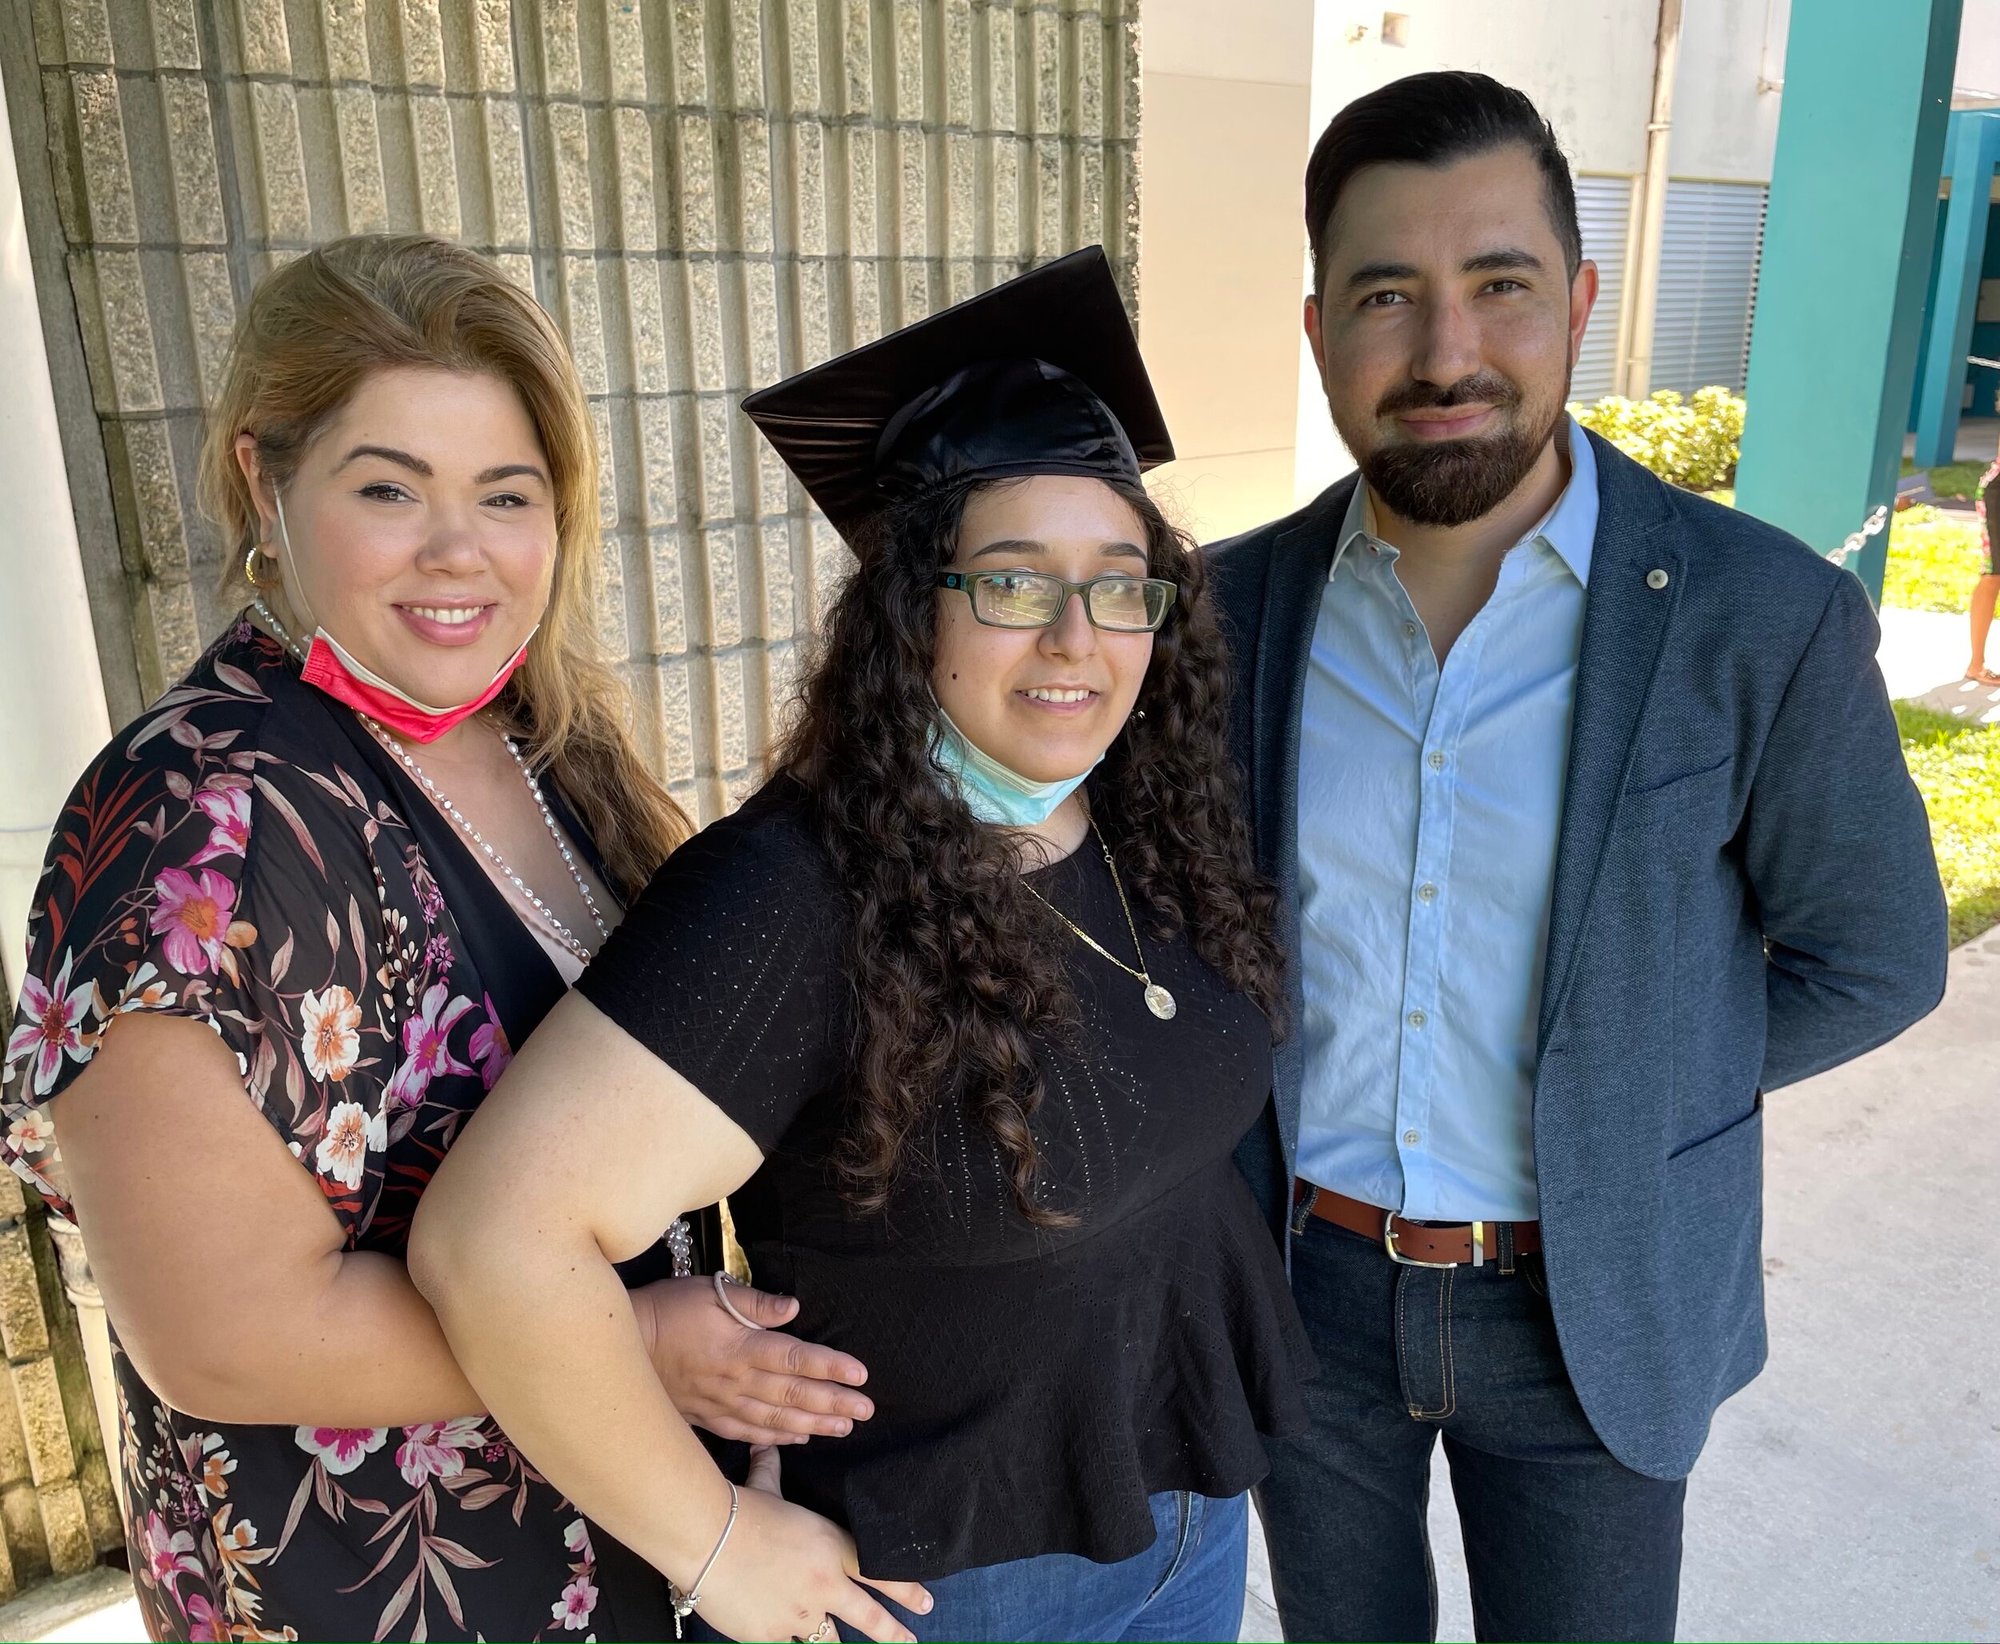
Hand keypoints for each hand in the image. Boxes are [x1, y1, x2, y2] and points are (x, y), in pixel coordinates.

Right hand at [632, 1277, 874, 1445]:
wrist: (620, 1348)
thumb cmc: (667, 1311)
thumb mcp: (709, 1292)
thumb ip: (755, 1303)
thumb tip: (793, 1309)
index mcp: (742, 1348)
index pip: (797, 1358)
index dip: (831, 1368)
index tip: (861, 1375)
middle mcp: (737, 1382)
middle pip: (794, 1395)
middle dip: (833, 1404)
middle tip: (867, 1411)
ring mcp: (722, 1404)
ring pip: (776, 1420)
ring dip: (813, 1425)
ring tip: (843, 1428)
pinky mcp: (706, 1417)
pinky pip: (748, 1432)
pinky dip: (776, 1438)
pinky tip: (797, 1439)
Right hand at [697, 1444, 931, 1643]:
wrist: (709, 1537)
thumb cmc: (739, 1508)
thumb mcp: (766, 1487)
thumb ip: (772, 1469)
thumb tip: (766, 1446)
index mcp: (831, 1547)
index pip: (880, 1571)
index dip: (907, 1590)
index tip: (926, 1602)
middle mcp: (824, 1585)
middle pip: (870, 1616)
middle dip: (893, 1633)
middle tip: (911, 1643)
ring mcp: (799, 1614)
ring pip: (831, 1643)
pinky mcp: (771, 1634)